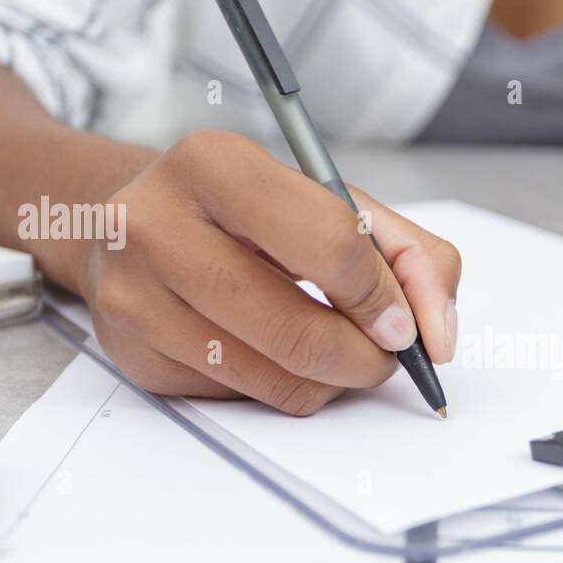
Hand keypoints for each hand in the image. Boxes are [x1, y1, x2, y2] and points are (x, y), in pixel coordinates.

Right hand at [61, 130, 460, 414]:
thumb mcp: (330, 200)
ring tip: (340, 352)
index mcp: (214, 164)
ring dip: (333, 381)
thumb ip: (408, 254)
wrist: (124, 225)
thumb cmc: (244, 210)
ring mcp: (136, 298)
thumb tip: (437, 334)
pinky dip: (286, 388)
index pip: (328, 243)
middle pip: (300, 331)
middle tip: (385, 355)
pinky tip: (281, 353)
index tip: (404, 322)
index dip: (382, 296)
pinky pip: (243, 399)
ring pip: (275, 378)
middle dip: (366, 359)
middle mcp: (157, 226)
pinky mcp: (135, 357)